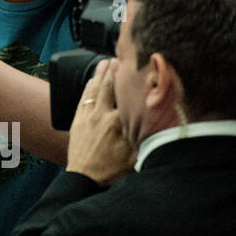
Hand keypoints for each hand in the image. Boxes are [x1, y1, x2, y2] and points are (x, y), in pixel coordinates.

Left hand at [66, 59, 135, 185]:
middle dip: (115, 71)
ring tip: (105, 62)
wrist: (84, 177)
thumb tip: (157, 123)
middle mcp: (102, 115)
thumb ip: (144, 136)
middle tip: (120, 58)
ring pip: (94, 89)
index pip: (128, 96)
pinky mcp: (77, 120)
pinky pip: (83, 98)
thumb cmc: (111, 170)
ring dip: (100, 74)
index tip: (139, 70)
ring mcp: (87, 116)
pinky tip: (92, 80)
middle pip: (109, 87)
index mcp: (118, 123)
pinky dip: (88, 87)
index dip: (133, 83)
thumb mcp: (136, 156)